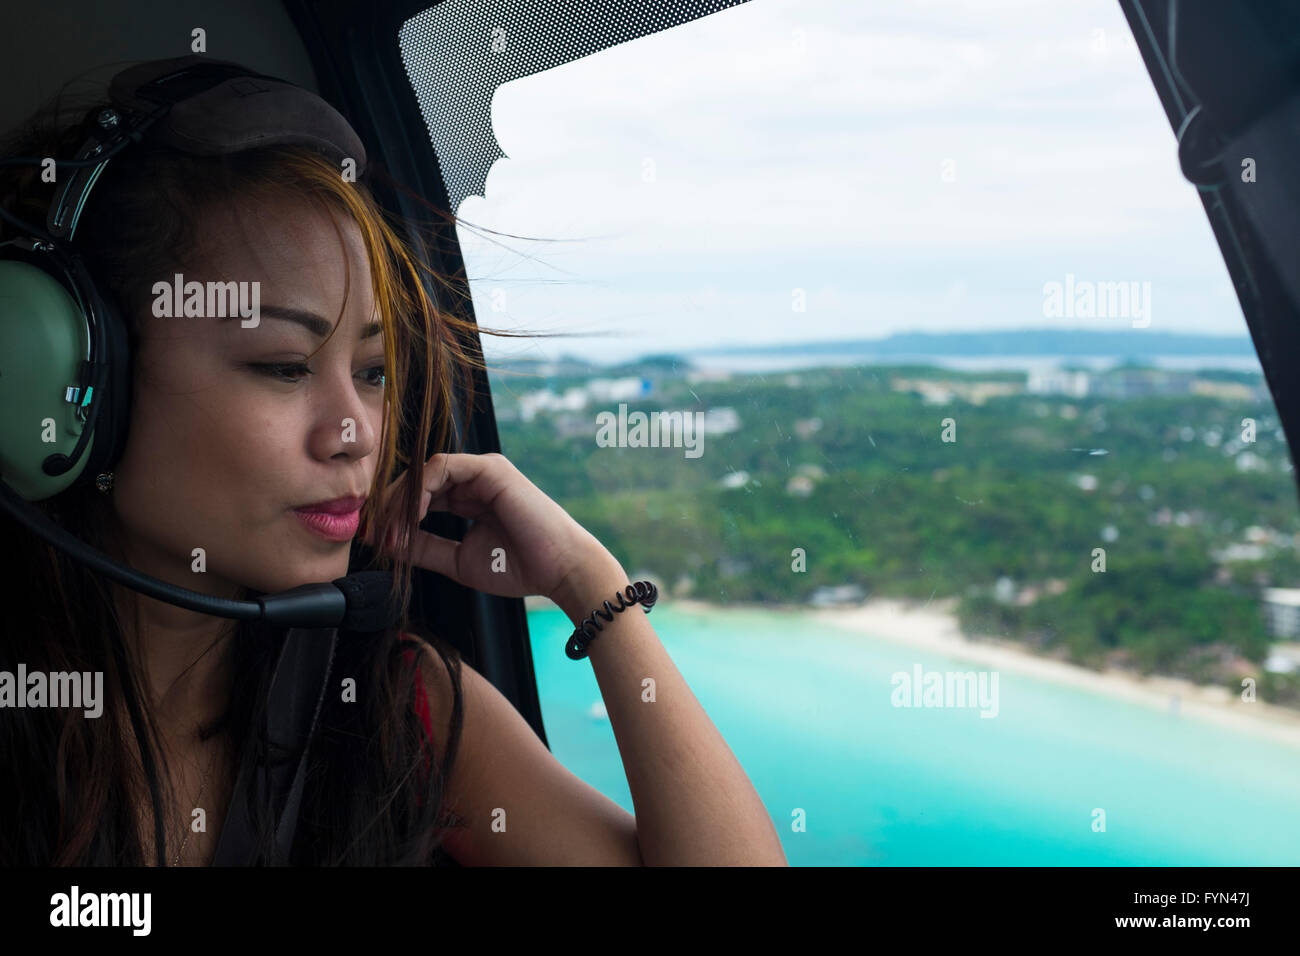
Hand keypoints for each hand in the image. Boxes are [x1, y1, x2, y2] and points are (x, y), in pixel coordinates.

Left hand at [361, 452, 619, 607]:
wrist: (559, 570)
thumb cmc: (519, 567)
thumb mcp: (458, 559)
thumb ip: (423, 548)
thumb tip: (384, 541)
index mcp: (470, 497)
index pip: (420, 495)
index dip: (394, 513)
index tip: (372, 536)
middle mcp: (474, 479)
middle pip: (418, 480)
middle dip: (390, 503)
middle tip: (369, 529)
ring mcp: (482, 470)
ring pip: (425, 471)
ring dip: (400, 498)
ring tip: (388, 526)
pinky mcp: (490, 468)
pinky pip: (441, 467)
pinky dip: (420, 489)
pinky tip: (413, 516)